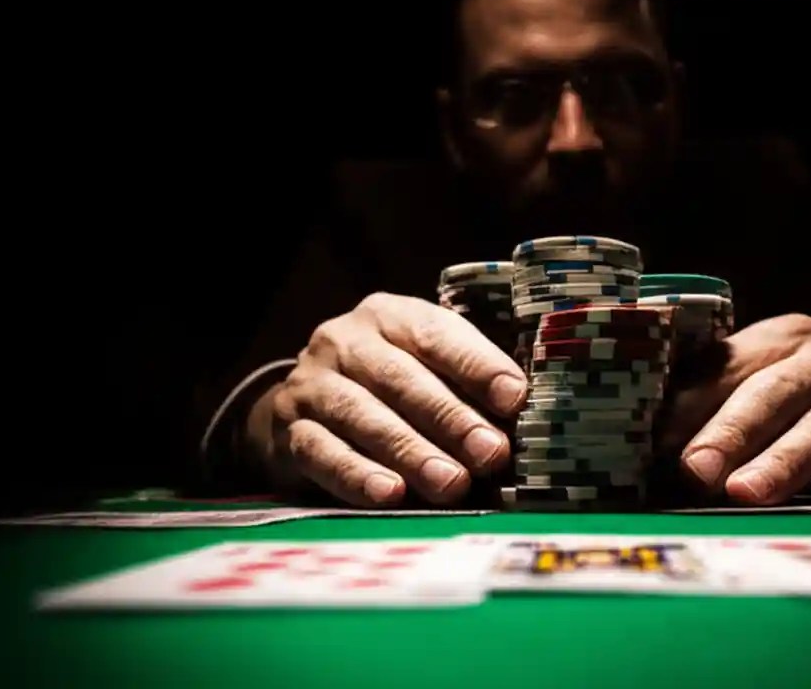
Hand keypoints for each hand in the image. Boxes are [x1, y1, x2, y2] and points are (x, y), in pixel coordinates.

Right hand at [256, 293, 527, 506]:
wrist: (305, 405)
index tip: (514, 399)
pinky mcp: (288, 430)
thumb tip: (522, 421)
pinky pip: (323, 452)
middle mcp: (346, 341)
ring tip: (451, 483)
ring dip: (412, 452)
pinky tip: (390, 495)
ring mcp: (312, 384)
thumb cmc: (391, 386)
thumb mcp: (427, 367)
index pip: (437, 335)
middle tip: (491, 454)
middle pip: (402, 379)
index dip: (477, 366)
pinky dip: (358, 475)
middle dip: (452, 419)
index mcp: (391, 316)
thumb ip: (467, 385)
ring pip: (363, 416)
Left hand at [658, 314, 810, 504]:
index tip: (656, 442)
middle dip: (733, 432)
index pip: (735, 366)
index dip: (694, 404)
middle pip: (779, 392)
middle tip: (696, 470)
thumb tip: (649, 442)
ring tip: (746, 492)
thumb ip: (716, 400)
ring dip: (785, 460)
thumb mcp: (773, 378)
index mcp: (789, 338)